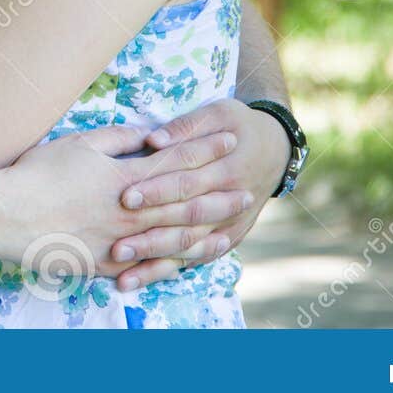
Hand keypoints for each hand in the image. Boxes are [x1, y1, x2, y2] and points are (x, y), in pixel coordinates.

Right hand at [2, 123, 237, 278]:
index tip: (229, 139)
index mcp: (127, 178)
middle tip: (247, 188)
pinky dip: (171, 265)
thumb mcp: (80, 143)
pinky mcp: (105, 266)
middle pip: (185, 203)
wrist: (7, 215)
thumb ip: (120, 139)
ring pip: (173, 239)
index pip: (177, 160)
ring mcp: (120, 243)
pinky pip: (147, 268)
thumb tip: (149, 134)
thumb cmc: (39, 173)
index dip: (205, 148)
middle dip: (218, 194)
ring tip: (229, 228)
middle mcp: (130, 213)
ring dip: (205, 232)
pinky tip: (187, 263)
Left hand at [110, 97, 290, 289]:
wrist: (275, 150)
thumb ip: (186, 126)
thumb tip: (153, 140)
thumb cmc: (238, 126)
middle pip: (186, 221)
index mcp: (228, 168)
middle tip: (117, 247)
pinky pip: (195, 259)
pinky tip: (139, 279)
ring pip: (189, 247)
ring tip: (123, 274)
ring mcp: (230, 225)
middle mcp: (231, 202)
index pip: (187, 181)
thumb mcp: (218, 113)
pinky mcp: (226, 239)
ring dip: (155, 261)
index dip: (157, 190)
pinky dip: (167, 270)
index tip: (126, 197)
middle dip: (150, 235)